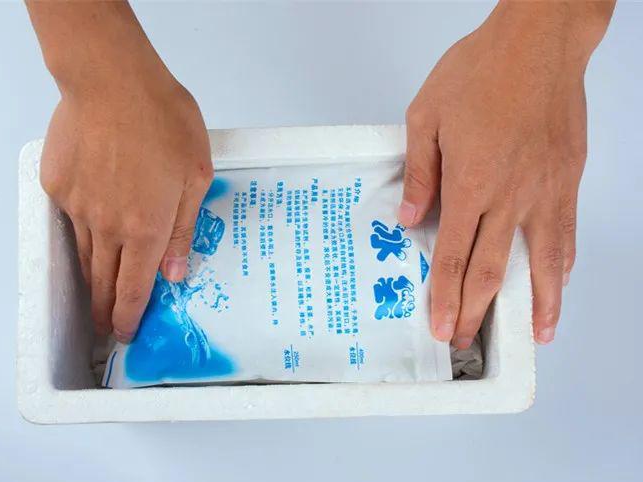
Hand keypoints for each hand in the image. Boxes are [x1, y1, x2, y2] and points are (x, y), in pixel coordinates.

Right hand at [39, 52, 211, 342]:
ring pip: (84, 257)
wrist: (112, 80)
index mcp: (146, 229)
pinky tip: (91, 226)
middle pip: (103, 283)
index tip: (125, 336)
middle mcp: (108, 228)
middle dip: (106, 312)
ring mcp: (77, 208)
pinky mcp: (56, 187)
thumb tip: (176, 273)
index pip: (135, 290)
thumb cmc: (165, 121)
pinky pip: (70, 219)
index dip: (130, 318)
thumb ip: (184, 229)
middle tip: (107, 328)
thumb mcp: (196, 175)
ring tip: (97, 296)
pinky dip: (81, 231)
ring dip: (92, 282)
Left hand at [398, 2, 612, 347]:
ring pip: (540, 261)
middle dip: (476, 311)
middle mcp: (510, 196)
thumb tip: (410, 219)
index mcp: (470, 182)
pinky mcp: (568, 179)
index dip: (444, 297)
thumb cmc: (481, 71)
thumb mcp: (426, 117)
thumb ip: (419, 173)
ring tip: (534, 335)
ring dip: (536, 303)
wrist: (538, 42)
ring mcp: (545, 191)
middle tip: (466, 340)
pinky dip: (563, 264)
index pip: (452, 256)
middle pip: (491, 269)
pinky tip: (560, 281)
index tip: (440, 327)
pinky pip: (566, 232)